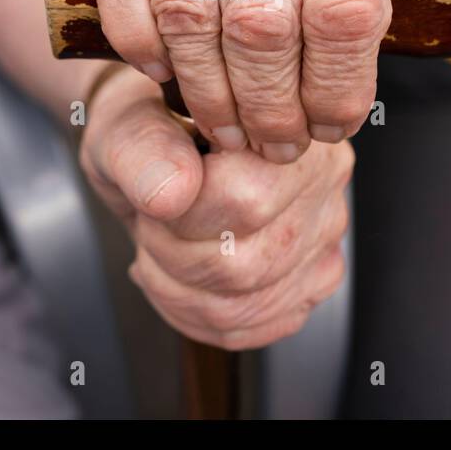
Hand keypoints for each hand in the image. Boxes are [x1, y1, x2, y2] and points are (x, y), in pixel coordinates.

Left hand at [79, 65, 350, 349]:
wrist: (162, 150)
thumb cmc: (152, 130)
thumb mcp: (126, 124)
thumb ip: (143, 149)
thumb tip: (171, 192)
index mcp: (285, 128)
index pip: (245, 201)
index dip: (178, 218)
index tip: (154, 200)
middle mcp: (321, 178)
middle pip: (245, 265)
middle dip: (171, 258)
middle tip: (153, 226)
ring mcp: (323, 234)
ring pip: (246, 304)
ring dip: (178, 291)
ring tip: (162, 250)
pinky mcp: (313, 277)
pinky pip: (255, 325)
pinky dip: (198, 315)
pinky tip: (181, 281)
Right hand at [90, 0, 450, 162]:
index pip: (344, 10)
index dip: (339, 88)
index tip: (336, 126)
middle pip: (263, 24)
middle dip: (274, 107)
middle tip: (283, 145)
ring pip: (189, 15)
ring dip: (210, 94)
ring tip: (237, 132)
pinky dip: (139, 39)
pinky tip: (167, 75)